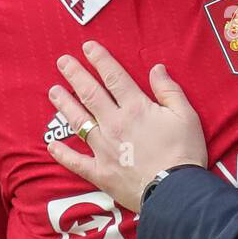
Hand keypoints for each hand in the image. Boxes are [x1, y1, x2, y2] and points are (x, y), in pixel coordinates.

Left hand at [46, 41, 206, 212]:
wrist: (176, 191)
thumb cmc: (185, 152)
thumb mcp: (186, 115)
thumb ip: (168, 90)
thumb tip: (156, 68)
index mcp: (135, 108)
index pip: (114, 77)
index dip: (100, 60)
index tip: (87, 48)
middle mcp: (114, 124)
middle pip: (90, 94)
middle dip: (75, 75)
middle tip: (62, 61)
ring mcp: (104, 148)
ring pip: (78, 122)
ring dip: (64, 105)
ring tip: (53, 91)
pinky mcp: (100, 172)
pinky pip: (76, 162)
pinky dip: (62, 153)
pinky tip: (51, 145)